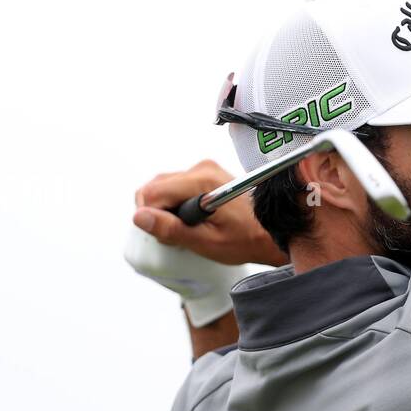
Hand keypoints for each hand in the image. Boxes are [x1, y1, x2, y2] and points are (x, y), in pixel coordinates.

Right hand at [132, 160, 287, 266]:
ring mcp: (203, 169)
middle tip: (183, 233)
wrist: (271, 230)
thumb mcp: (206, 241)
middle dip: (159, 213)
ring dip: (168, 209)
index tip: (172, 234)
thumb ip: (172, 229)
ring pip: (162, 187)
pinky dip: (177, 204)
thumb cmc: (245, 239)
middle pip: (154, 188)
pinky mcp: (204, 174)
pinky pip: (175, 187)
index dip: (154, 218)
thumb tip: (139, 217)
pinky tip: (195, 217)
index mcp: (202, 181)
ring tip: (192, 226)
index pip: (151, 193)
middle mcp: (201, 168)